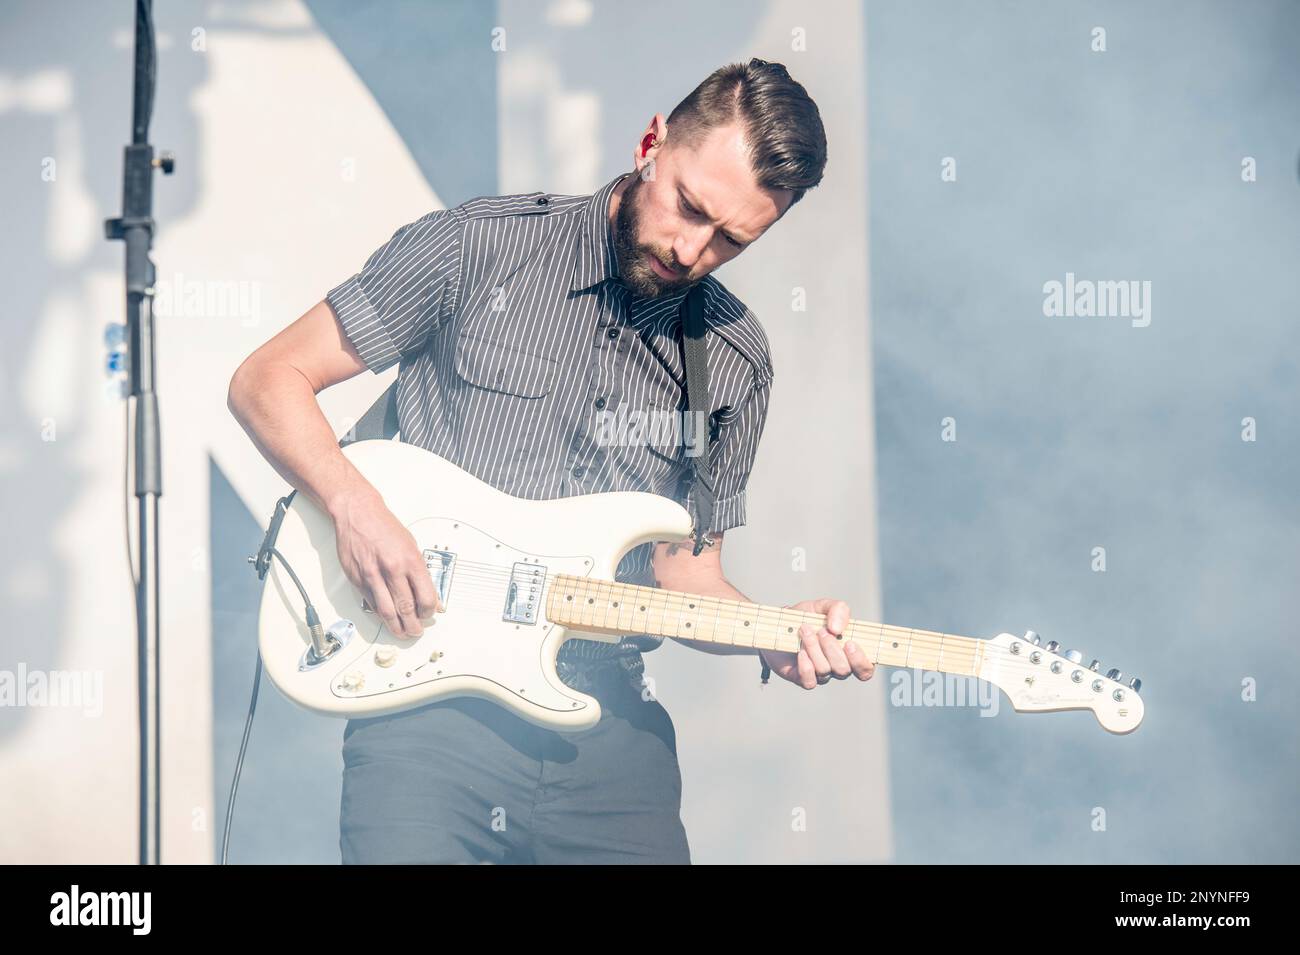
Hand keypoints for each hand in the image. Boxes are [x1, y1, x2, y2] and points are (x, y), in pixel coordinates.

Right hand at [330, 486, 441, 637]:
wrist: (358, 514)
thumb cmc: (385, 527)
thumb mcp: (411, 545)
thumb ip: (419, 572)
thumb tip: (428, 594)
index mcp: (410, 560)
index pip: (425, 597)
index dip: (429, 611)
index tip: (430, 614)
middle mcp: (392, 569)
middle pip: (406, 608)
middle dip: (414, 625)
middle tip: (416, 631)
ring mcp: (373, 576)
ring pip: (387, 612)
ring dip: (396, 627)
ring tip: (403, 632)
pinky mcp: (357, 580)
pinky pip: (372, 604)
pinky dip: (381, 615)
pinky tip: (387, 619)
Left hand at [759, 598, 873, 688]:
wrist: (778, 624)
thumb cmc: (805, 616)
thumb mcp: (823, 606)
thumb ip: (838, 610)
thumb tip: (838, 629)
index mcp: (848, 652)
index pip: (865, 669)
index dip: (862, 661)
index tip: (850, 643)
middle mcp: (837, 666)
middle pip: (844, 669)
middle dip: (832, 649)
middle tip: (820, 631)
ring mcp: (820, 674)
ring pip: (825, 671)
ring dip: (814, 649)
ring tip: (804, 631)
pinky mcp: (802, 678)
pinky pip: (810, 681)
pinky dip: (806, 666)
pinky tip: (800, 652)